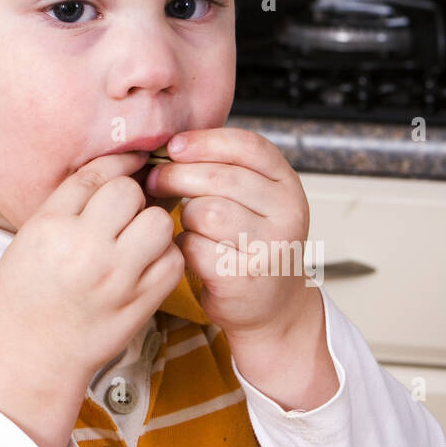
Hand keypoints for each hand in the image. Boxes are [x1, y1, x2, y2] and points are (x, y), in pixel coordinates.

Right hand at [0, 152, 184, 386]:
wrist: (33, 357)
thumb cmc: (28, 293)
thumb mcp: (31, 237)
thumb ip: (69, 202)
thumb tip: (117, 166)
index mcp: (50, 227)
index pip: (97, 174)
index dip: (120, 161)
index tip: (132, 160)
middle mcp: (84, 250)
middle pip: (131, 193)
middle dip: (132, 198)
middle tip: (123, 216)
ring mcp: (117, 279)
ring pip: (160, 223)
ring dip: (153, 226)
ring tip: (136, 241)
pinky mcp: (141, 304)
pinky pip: (173, 260)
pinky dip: (165, 257)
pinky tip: (145, 264)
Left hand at [143, 128, 312, 340]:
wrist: (273, 305)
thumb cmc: (254, 244)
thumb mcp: (257, 200)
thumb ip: (228, 170)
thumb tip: (175, 145)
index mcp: (288, 186)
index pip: (247, 147)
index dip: (205, 141)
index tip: (174, 146)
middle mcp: (287, 214)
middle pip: (219, 178)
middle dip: (178, 175)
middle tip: (157, 180)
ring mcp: (268, 248)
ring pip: (205, 212)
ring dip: (185, 215)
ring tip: (189, 223)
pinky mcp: (242, 278)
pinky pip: (195, 247)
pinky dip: (184, 246)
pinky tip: (192, 249)